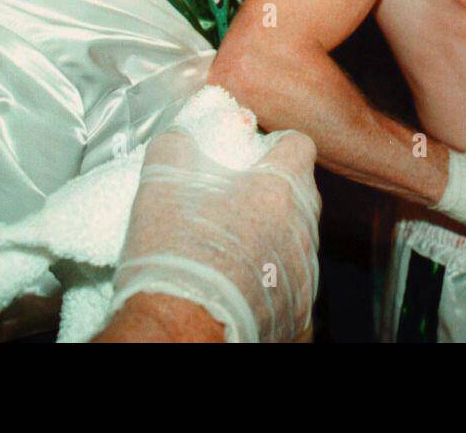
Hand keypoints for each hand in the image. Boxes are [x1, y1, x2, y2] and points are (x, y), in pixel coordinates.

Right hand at [110, 126, 320, 342]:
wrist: (180, 328)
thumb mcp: (161, 181)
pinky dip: (269, 283)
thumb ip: (175, 145)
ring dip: (272, 240)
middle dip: (272, 193)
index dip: (276, 144)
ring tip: (229, 250)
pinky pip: (290, 287)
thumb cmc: (175, 253)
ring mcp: (304, 275)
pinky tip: (239, 286)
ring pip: (296, 243)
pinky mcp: (297, 314)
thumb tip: (181, 136)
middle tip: (232, 200)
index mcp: (280, 190)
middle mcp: (303, 230)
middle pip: (300, 197)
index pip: (299, 145)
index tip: (254, 153)